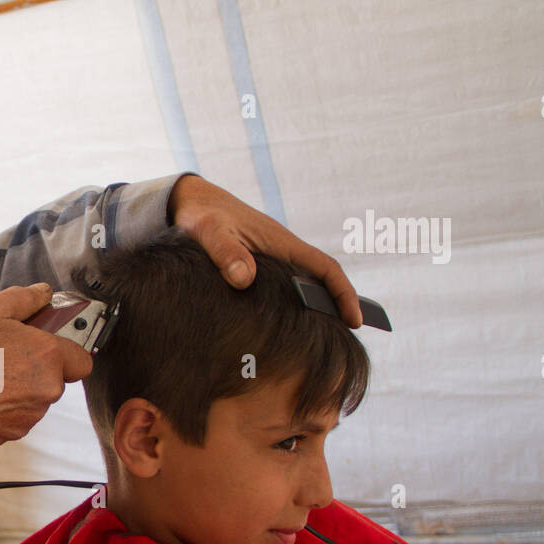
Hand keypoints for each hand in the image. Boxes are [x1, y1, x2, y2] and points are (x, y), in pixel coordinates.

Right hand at [0, 282, 91, 460]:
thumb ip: (23, 298)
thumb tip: (44, 293)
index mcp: (47, 356)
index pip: (82, 360)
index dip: (65, 351)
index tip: (45, 346)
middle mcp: (47, 389)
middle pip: (55, 378)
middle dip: (35, 368)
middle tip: (3, 355)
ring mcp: (31, 415)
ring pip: (35, 398)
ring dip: (19, 387)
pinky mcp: (13, 433)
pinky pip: (16, 415)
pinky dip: (2, 406)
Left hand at [167, 174, 363, 327]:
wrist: (189, 200)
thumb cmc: (201, 214)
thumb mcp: (210, 232)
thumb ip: (226, 253)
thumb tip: (245, 280)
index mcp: (282, 243)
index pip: (325, 269)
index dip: (344, 294)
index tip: (354, 321)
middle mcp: (282, 251)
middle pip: (320, 281)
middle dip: (335, 308)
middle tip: (342, 343)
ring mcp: (271, 258)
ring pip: (301, 285)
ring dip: (313, 309)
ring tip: (316, 343)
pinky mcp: (256, 264)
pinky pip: (283, 286)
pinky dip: (291, 305)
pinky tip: (283, 328)